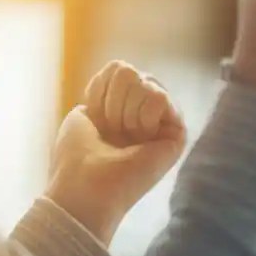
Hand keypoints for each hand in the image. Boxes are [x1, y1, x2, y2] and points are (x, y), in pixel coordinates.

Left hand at [46, 61, 186, 245]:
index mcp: (122, 109)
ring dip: (125, 112)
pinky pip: (160, 98)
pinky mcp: (178, 133)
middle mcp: (145, 114)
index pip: (120, 69)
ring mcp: (163, 123)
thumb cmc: (77, 156)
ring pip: (147, 83)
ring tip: (126, 139)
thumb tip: (132, 73)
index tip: (95, 118)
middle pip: (132, 73)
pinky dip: (143, 116)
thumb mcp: (85, 110)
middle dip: (113, 101)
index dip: (100, 89)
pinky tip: (142, 138)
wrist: (87, 186)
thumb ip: (109, 89)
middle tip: (111, 132)